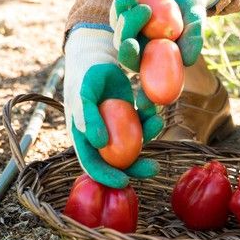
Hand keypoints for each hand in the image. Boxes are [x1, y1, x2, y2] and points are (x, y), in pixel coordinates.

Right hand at [62, 27, 162, 187]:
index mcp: (82, 137)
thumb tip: (101, 143)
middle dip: (135, 168)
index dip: (106, 176)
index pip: (92, 164)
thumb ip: (88, 118)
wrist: (97, 57)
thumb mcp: (83, 95)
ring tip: (157, 122)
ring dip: (148, 138)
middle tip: (154, 169)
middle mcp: (99, 137)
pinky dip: (150, 122)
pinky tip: (154, 111)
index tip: (124, 181)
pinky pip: (141, 126)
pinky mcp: (129, 116)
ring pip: (134, 144)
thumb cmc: (85, 77)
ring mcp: (115, 128)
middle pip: (116, 161)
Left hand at [112, 0, 219, 71]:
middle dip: (125, 34)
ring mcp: (129, 29)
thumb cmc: (191, 12)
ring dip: (127, 19)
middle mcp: (138, 45)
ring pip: (117, 29)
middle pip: (121, 47)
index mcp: (152, 55)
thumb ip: (193, 40)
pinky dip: (120, 5)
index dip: (129, 58)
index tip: (131, 44)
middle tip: (135, 24)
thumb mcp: (196, 23)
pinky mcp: (125, 13)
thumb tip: (188, 61)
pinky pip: (116, 11)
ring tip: (146, 8)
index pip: (135, 64)